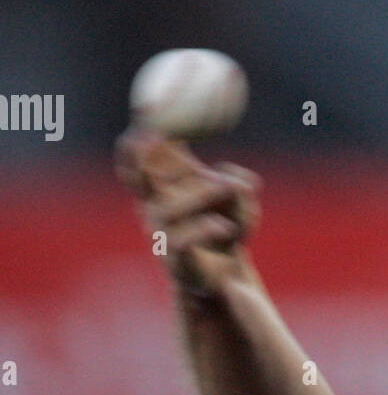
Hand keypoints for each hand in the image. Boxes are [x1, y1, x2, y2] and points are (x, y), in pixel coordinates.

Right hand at [115, 126, 260, 296]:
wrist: (230, 278)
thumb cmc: (227, 231)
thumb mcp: (236, 203)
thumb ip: (237, 185)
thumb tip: (245, 181)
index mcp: (162, 191)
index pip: (137, 162)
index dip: (134, 142)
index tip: (144, 116)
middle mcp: (155, 211)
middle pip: (139, 181)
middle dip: (142, 157)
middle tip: (157, 136)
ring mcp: (162, 237)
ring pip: (167, 210)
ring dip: (199, 193)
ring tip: (227, 186)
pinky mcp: (177, 262)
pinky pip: (183, 241)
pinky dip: (204, 229)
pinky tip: (225, 225)